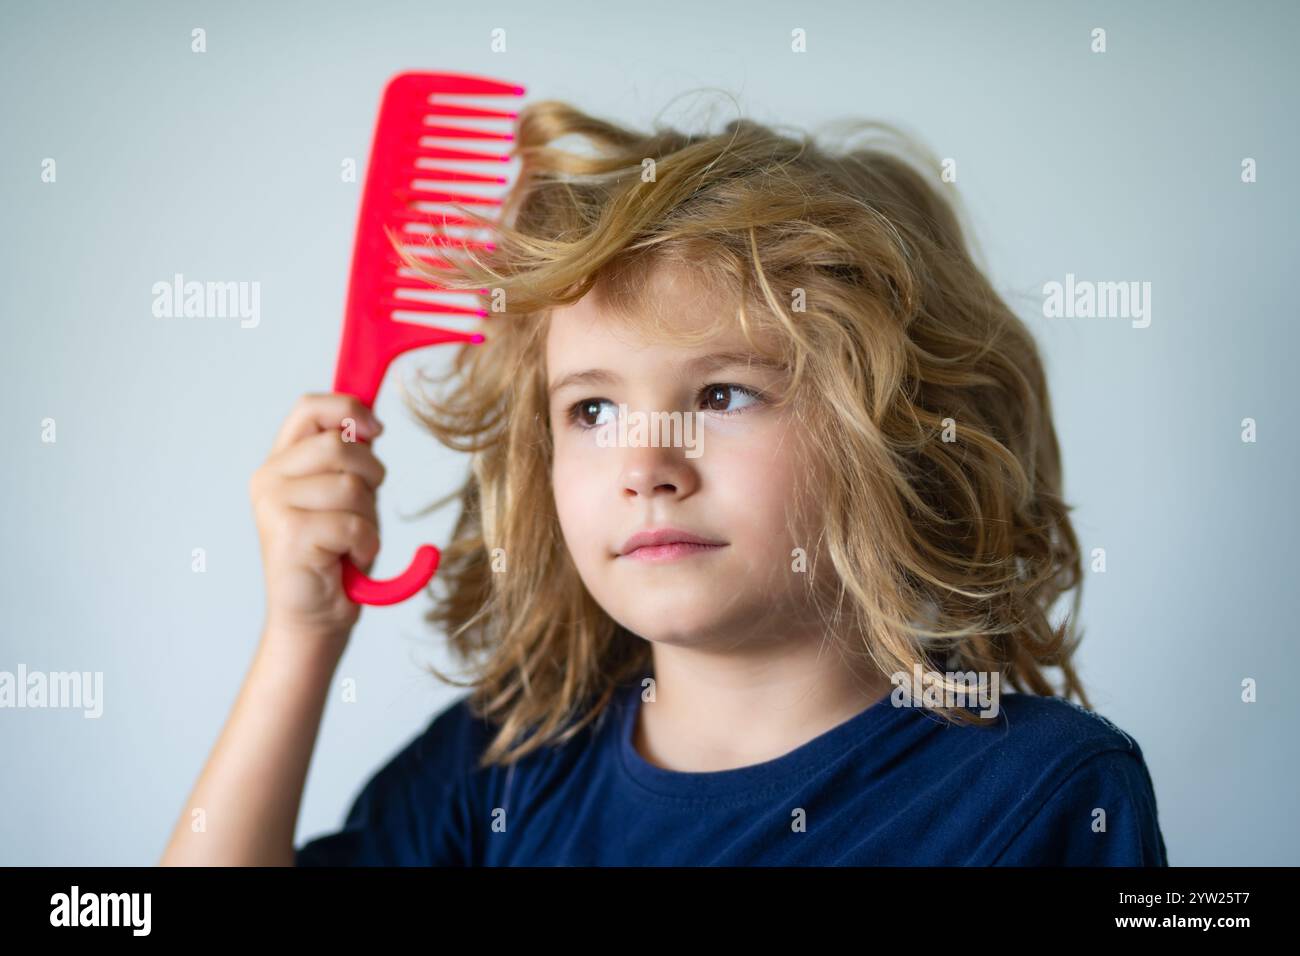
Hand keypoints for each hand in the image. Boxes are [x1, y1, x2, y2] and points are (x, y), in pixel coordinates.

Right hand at [249, 392, 386, 649]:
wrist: (313, 618)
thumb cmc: (335, 556)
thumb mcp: (347, 496)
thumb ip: (350, 460)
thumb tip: (370, 421)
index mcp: (281, 462)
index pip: (310, 408)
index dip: (349, 408)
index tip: (377, 430)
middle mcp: (269, 478)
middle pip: (341, 445)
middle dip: (371, 476)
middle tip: (363, 512)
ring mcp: (274, 505)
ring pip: (352, 486)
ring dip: (369, 519)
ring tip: (351, 541)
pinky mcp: (289, 534)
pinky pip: (354, 524)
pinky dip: (366, 545)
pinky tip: (348, 561)